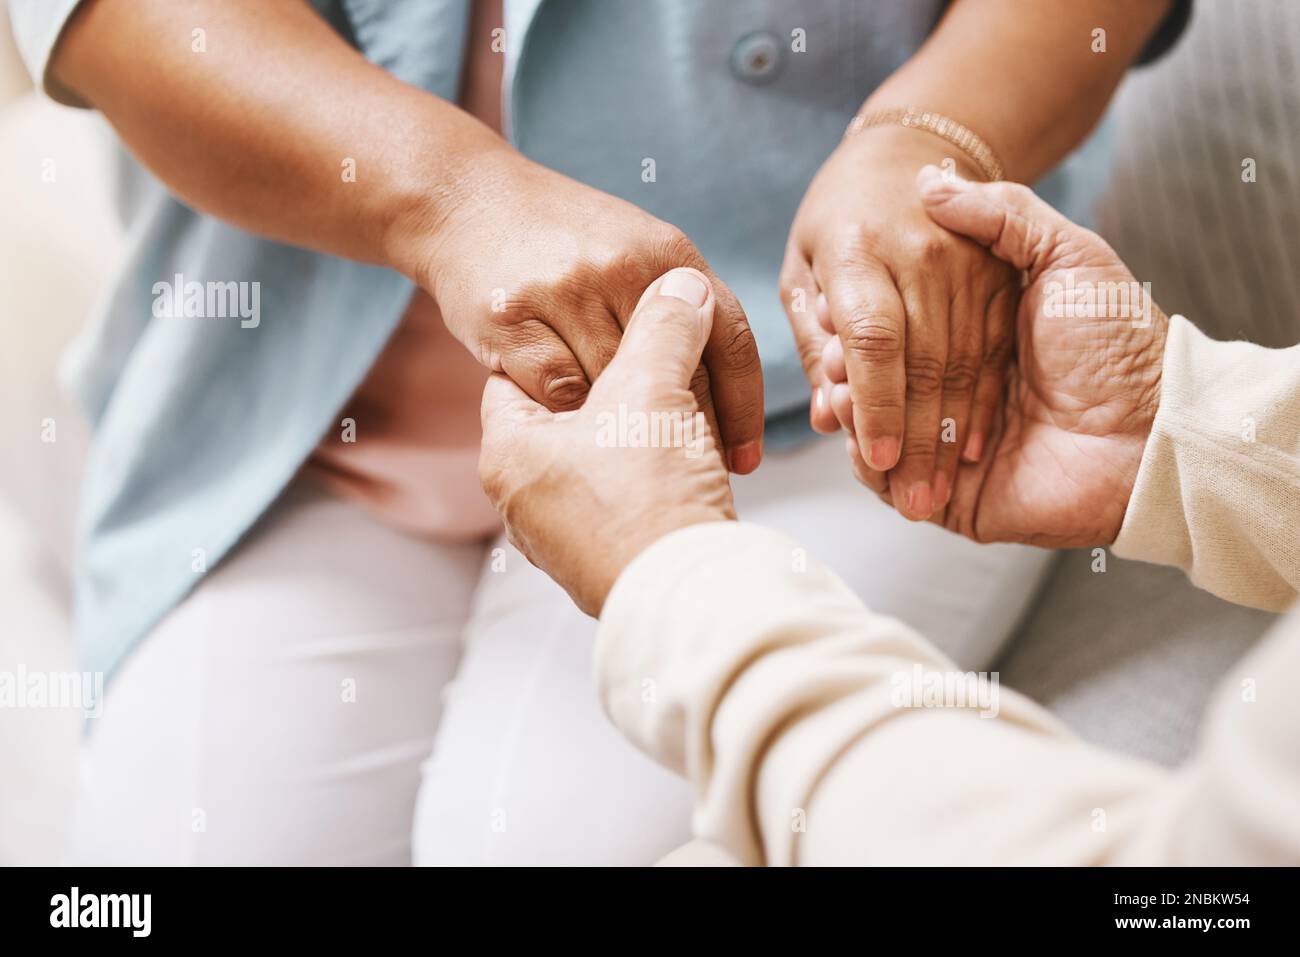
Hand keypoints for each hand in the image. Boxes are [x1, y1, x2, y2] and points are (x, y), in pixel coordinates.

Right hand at [407, 146, 763, 473]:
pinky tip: (565, 427)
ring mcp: (566, 291)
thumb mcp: (636, 250)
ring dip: (621, 434)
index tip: (744, 461)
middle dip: (686, 438)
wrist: (466, 201)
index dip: (744, 409)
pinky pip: (555, 392)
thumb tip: (726, 398)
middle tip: (686, 478)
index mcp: (668, 252)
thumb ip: (681, 307)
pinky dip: (564, 416)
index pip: (730, 340)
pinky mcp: (512, 317)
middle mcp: (623, 268)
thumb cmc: (562, 238)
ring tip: (624, 461)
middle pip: (677, 378)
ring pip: (614, 392)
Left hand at [478, 267, 735, 614]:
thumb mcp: (654, 390)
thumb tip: (683, 285)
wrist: (691, 601)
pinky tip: (689, 465)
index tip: (603, 326)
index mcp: (508, 454)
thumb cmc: (650, 495)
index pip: (519, 374)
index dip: (565, 342)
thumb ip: (665, 326)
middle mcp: (521, 502)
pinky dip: (652, 479)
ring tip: (682, 415)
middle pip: (563, 420)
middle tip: (653, 365)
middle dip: (612, 390)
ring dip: (639, 437)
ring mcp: (560, 540)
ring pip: (596, 464)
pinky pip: (621, 504)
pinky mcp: (602, 565)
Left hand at [781, 125, 1018, 518]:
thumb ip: (813, 340)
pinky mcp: (1001, 273)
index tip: (877, 461)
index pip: (872, 337)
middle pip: (923, 360)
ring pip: (966, 362)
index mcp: (857, 249)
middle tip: (912, 503)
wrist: (905, 151)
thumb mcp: (803, 266)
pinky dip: (985, 403)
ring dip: (954, 435)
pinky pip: (994, 349)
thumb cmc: (836, 220)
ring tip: (939, 493)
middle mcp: (918, 253)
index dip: (878, 403)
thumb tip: (829, 416)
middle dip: (919, 439)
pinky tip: (975, 451)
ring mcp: (968, 261)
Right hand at [844, 167, 1165, 547]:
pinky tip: (858, 434)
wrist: (1151, 427)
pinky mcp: (951, 499)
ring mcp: (950, 450)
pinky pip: (889, 484)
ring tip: (840, 393)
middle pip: (878, 382)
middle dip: (846, 368)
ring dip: (850, 411)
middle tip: (833, 352)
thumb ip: (1001, 216)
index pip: (899, 332)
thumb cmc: (1118, 342)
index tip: (834, 303)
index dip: (861, 319)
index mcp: (977, 341)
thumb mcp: (1065, 255)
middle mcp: (959, 394)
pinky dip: (865, 460)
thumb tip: (932, 182)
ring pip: (874, 433)